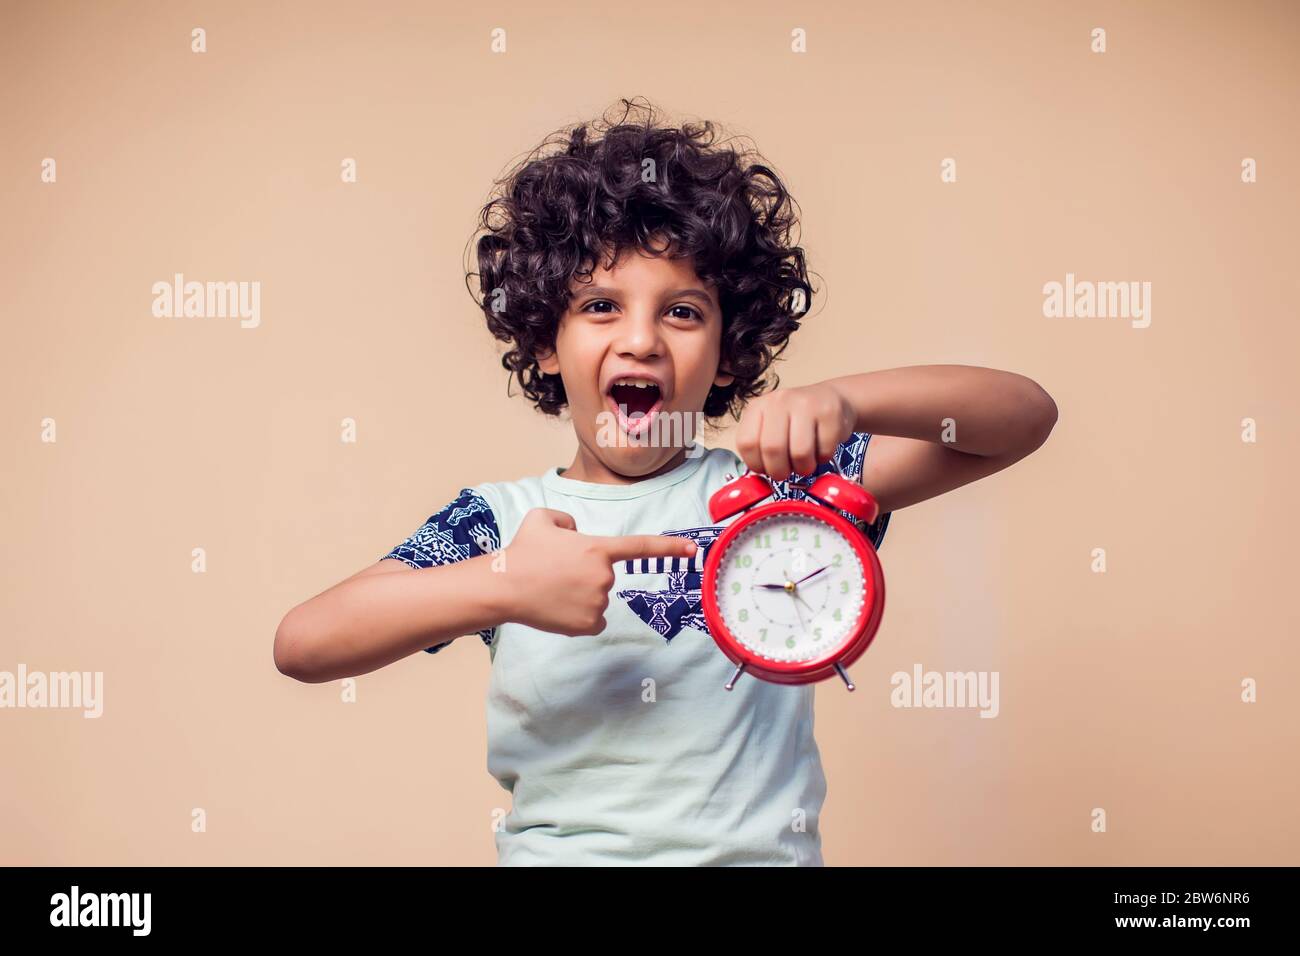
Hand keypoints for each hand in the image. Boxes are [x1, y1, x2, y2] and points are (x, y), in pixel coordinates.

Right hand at [496, 508, 697, 636]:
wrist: (504, 586)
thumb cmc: (522, 550)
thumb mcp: (543, 518)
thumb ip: (567, 521)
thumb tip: (576, 535)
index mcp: (598, 548)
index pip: (642, 546)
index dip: (670, 547)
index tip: (693, 550)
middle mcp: (604, 577)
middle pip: (605, 575)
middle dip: (585, 573)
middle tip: (556, 571)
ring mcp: (598, 603)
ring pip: (597, 598)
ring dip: (579, 594)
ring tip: (552, 588)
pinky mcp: (589, 624)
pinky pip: (593, 619)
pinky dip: (579, 616)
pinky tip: (558, 607)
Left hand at [734, 382, 855, 479]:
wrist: (833, 398)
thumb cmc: (799, 419)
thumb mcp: (772, 426)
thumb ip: (760, 446)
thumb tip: (758, 476)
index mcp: (759, 407)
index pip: (747, 443)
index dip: (756, 464)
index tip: (765, 469)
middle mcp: (780, 401)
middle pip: (772, 449)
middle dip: (779, 471)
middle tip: (786, 472)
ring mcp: (806, 404)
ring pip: (800, 453)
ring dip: (803, 467)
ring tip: (805, 461)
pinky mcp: (829, 412)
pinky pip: (824, 450)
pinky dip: (823, 457)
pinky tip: (821, 448)